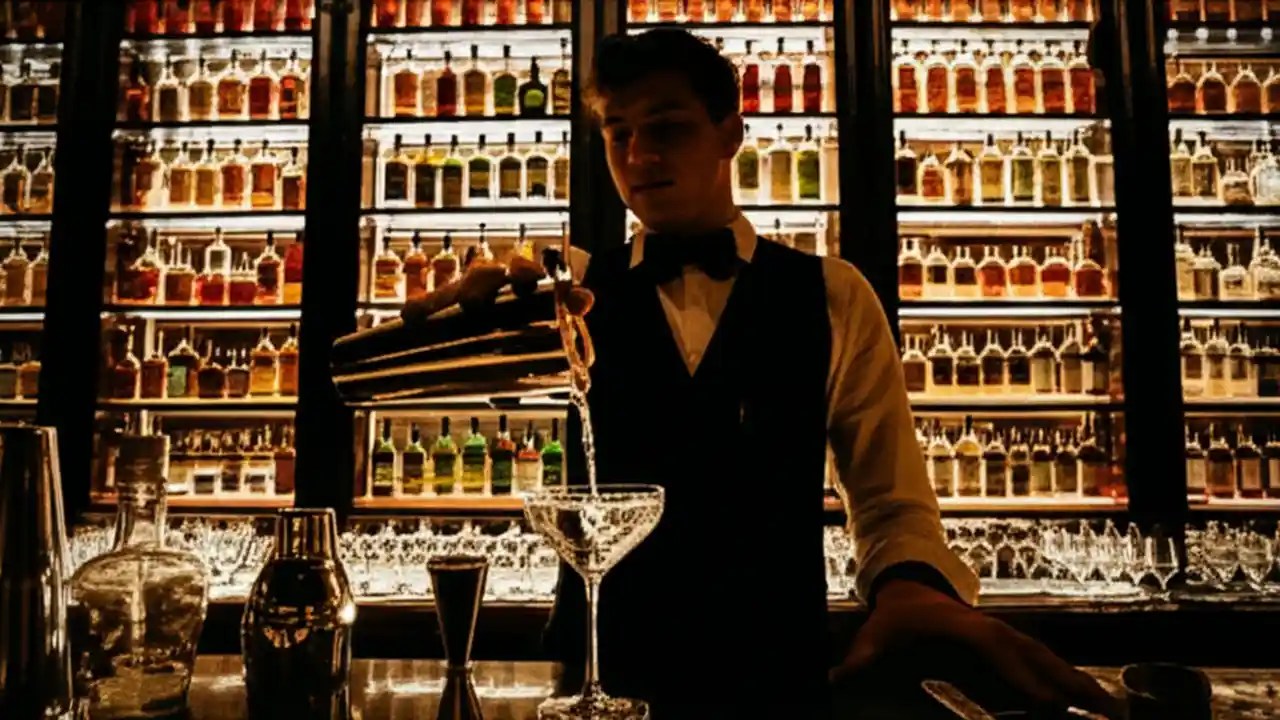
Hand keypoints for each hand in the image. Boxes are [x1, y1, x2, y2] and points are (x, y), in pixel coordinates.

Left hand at [830, 580, 1122, 718]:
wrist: (910, 589)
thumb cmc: (897, 618)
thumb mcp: (876, 636)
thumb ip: (860, 659)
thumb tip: (838, 677)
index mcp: (965, 627)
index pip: (998, 649)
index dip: (1020, 674)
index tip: (1043, 701)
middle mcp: (995, 630)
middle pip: (1038, 656)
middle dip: (1069, 684)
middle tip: (1102, 714)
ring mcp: (1010, 636)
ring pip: (1052, 661)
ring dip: (1082, 685)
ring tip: (1113, 713)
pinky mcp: (1016, 646)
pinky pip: (1050, 665)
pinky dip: (1075, 682)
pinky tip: (1098, 704)